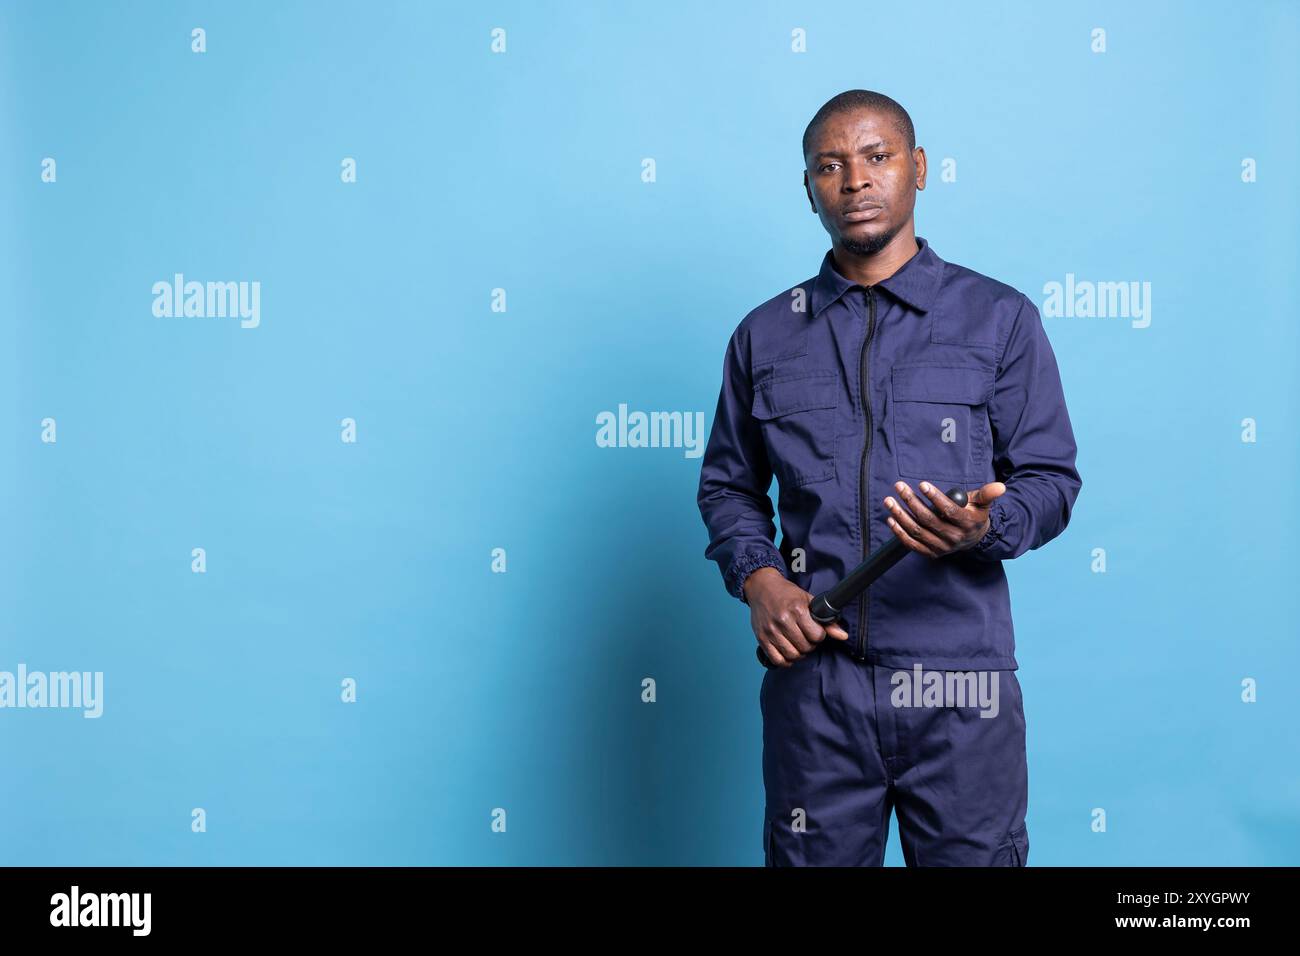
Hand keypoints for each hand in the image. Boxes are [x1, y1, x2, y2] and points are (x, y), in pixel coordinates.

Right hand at [742, 567, 848, 666]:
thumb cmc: (786, 593)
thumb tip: (843, 636)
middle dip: (810, 645)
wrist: (762, 587)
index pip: (817, 636)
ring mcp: (771, 631)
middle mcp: (783, 621)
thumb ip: (826, 620)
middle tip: (806, 637)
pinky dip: (785, 661)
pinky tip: (788, 652)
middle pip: (805, 647)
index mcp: (797, 610)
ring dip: (799, 653)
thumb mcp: (809, 601)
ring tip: (798, 644)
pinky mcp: (761, 638)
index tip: (815, 631)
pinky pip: (776, 660)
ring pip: (792, 655)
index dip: (819, 635)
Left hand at [883, 481, 1006, 557]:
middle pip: (928, 520)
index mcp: (966, 524)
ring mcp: (941, 547)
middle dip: (911, 502)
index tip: (922, 485)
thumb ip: (988, 494)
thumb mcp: (982, 503)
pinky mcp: (931, 553)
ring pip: (917, 531)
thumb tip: (1001, 486)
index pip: (948, 511)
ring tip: (889, 500)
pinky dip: (899, 533)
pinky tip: (891, 519)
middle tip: (899, 486)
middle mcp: (953, 538)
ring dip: (900, 515)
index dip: (935, 498)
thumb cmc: (974, 514)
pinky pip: (912, 544)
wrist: (973, 538)